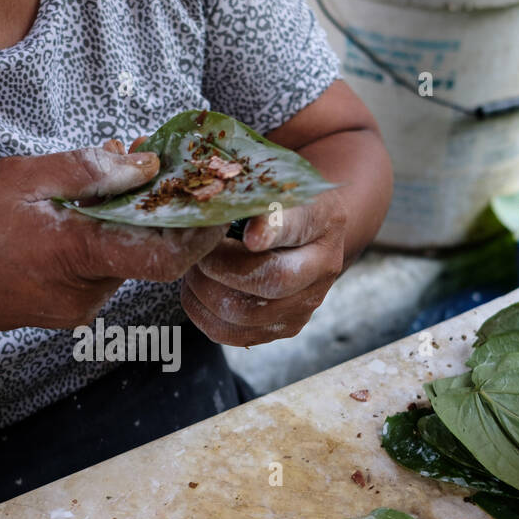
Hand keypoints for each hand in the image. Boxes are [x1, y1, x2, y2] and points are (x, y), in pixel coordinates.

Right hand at [0, 144, 227, 342]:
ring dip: (123, 220)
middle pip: (147, 250)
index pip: (166, 256)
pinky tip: (73, 210)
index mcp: (79, 255)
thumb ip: (88, 170)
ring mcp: (79, 308)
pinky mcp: (68, 311)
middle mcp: (88, 292)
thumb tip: (145, 162)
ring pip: (123, 258)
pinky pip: (100, 269)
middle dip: (155, 207)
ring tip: (99, 175)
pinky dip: (99, 238)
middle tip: (146, 159)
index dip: (198, 229)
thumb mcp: (22, 178)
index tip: (212, 196)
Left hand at [180, 191, 356, 345]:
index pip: (297, 226)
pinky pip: (232, 333)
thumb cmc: (280, 203)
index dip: (271, 231)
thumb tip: (213, 205)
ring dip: (205, 291)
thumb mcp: (274, 184)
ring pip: (245, 313)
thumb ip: (252, 192)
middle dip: (220, 268)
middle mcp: (323, 267)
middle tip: (197, 252)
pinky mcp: (284, 328)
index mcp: (323, 221)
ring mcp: (306, 304)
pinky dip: (203, 313)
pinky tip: (196, 290)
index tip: (250, 236)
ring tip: (194, 269)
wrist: (306, 234)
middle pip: (272, 280)